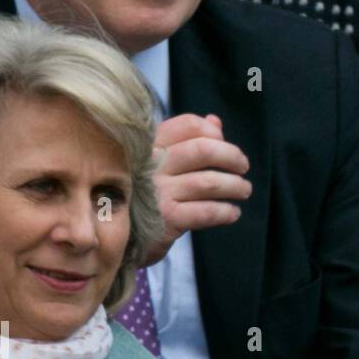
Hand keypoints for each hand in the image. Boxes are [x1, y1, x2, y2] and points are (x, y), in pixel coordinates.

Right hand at [145, 114, 251, 266]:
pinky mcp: (166, 220)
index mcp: (150, 146)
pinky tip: (232, 212)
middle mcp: (152, 166)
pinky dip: (225, 211)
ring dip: (235, 186)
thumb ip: (186, 140)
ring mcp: (158, 193)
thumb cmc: (143, 195)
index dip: (212, 132)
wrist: (114, 237)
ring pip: (209, 182)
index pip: (187, 125)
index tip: (223, 143)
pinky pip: (206, 212)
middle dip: (231, 156)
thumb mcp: (158, 164)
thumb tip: (215, 121)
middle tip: (243, 167)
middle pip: (203, 150)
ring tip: (244, 190)